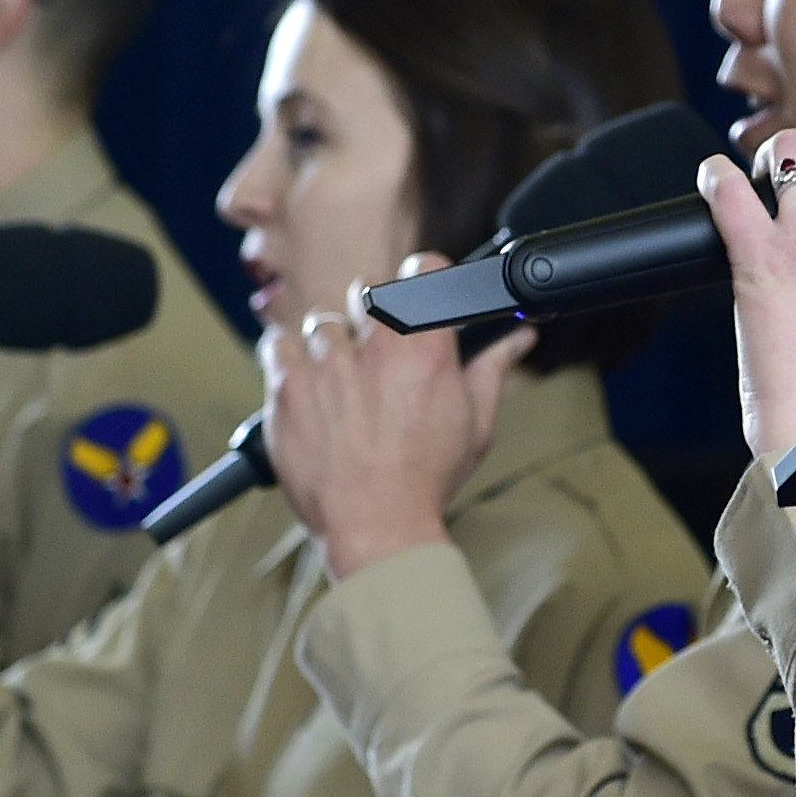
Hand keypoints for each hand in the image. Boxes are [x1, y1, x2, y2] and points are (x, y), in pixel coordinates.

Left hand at [269, 257, 534, 580]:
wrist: (376, 526)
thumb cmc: (424, 481)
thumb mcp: (476, 425)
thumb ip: (494, 370)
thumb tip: (518, 339)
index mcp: (426, 348)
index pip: (422, 269)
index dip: (420, 277)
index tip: (417, 292)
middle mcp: (375, 347)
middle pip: (368, 292)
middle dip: (373, 319)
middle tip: (378, 359)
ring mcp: (327, 365)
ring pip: (324, 323)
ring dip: (331, 346)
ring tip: (341, 386)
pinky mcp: (287, 387)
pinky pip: (277, 344)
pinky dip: (288, 358)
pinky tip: (307, 386)